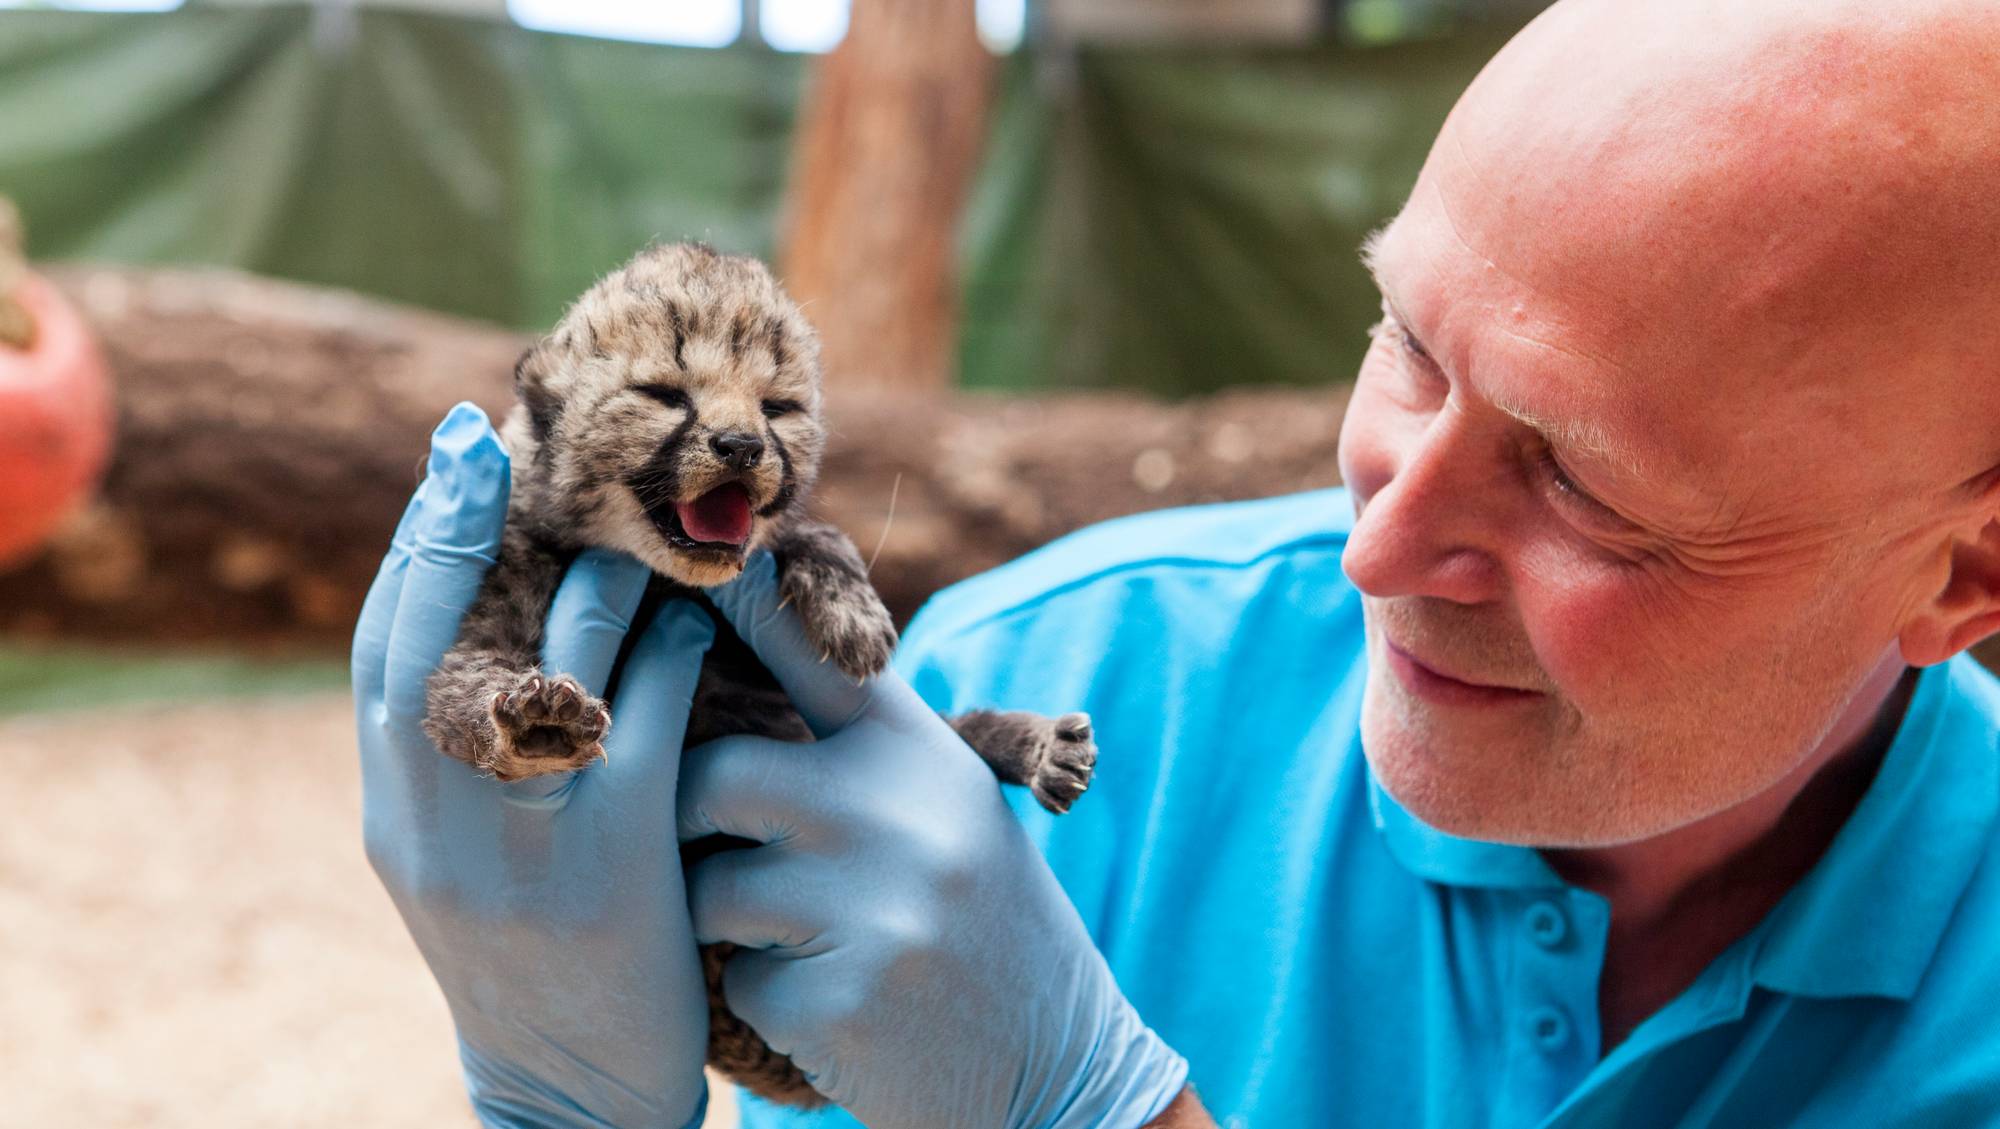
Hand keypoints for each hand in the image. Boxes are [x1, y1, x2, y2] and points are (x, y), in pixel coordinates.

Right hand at [353, 404, 714, 1128]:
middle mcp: (437, 825)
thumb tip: (481, 621)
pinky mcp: (617, 862)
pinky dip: (669, 651)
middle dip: (460, 524)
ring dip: (596, 573)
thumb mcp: (459, 861)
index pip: (384, 655)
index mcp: (392, 818)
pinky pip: (644, 718)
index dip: (413, 548)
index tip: (444, 460)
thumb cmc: (529, 952)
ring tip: (630, 520)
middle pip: (438, 638)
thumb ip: (455, 757)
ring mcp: (523, 843)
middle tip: (489, 432)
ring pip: (556, 658)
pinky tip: (697, 616)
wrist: (573, 1088)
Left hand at [679, 553, 1189, 1128]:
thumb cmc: (985, 933)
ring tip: (811, 947)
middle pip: (715, 776)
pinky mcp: (838, 998)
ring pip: (707, 889)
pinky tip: (840, 1011)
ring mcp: (871, 906)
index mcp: (925, 759)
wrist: (1058, 1071)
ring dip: (731, 928)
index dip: (751, 610)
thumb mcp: (953, 819)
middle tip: (726, 855)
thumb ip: (868, 760)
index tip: (706, 573)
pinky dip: (770, 1003)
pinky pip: (738, 982)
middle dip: (692, 821)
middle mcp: (900, 814)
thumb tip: (751, 678)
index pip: (819, 662)